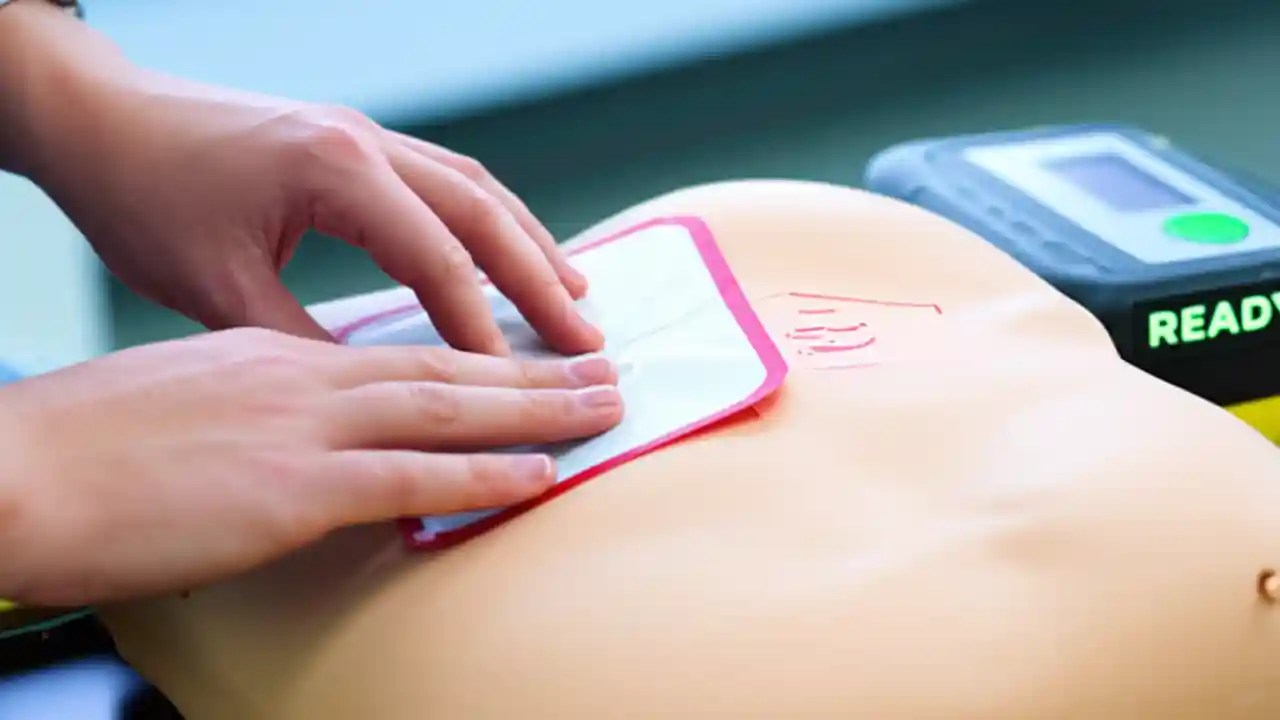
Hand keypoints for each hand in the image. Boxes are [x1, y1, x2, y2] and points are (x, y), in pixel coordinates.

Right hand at [0, 328, 621, 605]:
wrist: (15, 471)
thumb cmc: (85, 449)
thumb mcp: (188, 405)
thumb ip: (260, 412)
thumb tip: (303, 439)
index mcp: (273, 353)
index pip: (397, 351)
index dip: (473, 357)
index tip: (527, 362)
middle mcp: (301, 376)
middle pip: (444, 368)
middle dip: (533, 372)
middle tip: (603, 372)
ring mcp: (302, 428)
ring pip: (446, 409)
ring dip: (536, 412)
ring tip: (603, 410)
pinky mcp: (294, 489)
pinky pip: (413, 476)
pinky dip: (484, 474)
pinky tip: (538, 475)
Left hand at [1, 2, 599, 355]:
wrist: (102, 118)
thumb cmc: (145, 197)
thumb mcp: (214, 288)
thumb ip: (301, 341)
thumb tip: (367, 392)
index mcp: (335, 171)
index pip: (437, 260)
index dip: (481, 328)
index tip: (517, 385)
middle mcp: (365, 142)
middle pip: (482, 213)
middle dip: (539, 280)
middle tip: (590, 342)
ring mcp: (365, 135)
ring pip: (476, 189)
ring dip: (528, 243)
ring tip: (574, 296)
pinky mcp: (355, 142)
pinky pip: (447, 180)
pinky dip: (488, 222)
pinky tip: (507, 252)